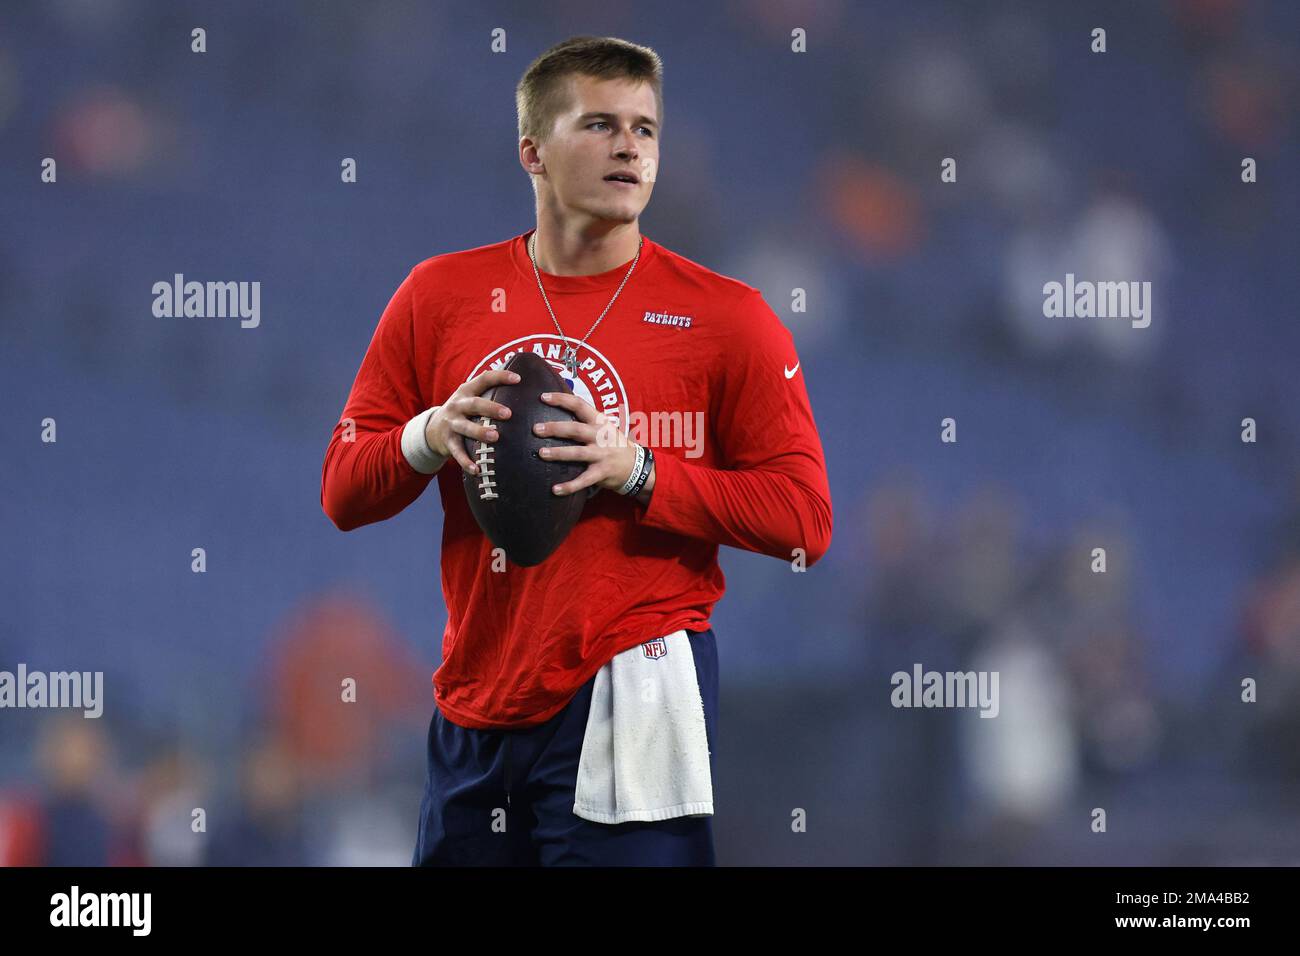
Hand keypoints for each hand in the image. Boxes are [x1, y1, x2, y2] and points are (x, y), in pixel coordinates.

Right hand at [424, 368, 520, 475]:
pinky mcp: (448, 441)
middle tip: (508, 414)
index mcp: (466, 391)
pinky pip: (457, 452)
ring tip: (495, 437)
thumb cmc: (463, 411)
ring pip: (465, 427)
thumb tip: (524, 384)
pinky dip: (466, 462)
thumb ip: (490, 392)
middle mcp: (457, 405)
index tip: (518, 379)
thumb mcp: (471, 398)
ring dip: (480, 432)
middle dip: (491, 408)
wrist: (432, 428)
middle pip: (474, 404)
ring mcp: (451, 423)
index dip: (500, 377)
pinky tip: (477, 470)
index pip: (484, 379)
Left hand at [534, 390, 651, 497]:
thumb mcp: (604, 427)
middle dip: (555, 428)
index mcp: (599, 421)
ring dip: (558, 453)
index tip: (543, 397)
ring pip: (578, 453)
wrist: (636, 466)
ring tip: (541, 453)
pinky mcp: (602, 472)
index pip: (579, 405)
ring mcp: (602, 454)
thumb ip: (585, 421)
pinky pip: (584, 480)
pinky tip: (555, 490)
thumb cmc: (614, 444)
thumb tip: (557, 412)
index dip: (561, 399)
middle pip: (576, 429)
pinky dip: (569, 486)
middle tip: (536, 429)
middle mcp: (600, 436)